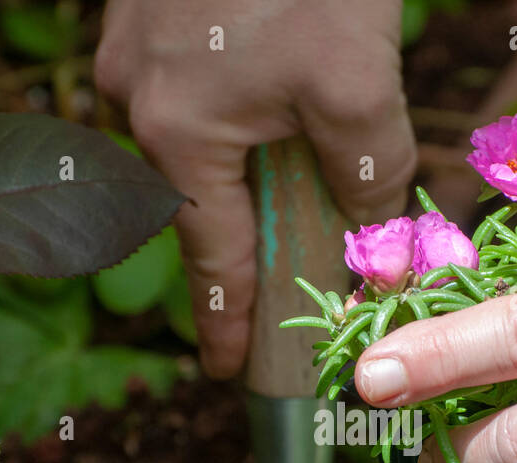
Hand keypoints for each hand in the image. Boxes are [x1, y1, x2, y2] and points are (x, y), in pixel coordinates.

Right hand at [96, 0, 415, 377]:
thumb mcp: (354, 84)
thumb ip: (365, 178)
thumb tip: (380, 254)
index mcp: (174, 133)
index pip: (210, 260)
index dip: (228, 323)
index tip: (230, 372)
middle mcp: (137, 99)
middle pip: (203, 203)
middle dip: (249, 242)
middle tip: (288, 281)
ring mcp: (136, 50)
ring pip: (201, 146)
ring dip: (251, 173)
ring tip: (300, 179)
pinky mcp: (153, 13)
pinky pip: (197, 93)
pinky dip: (241, 119)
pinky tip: (279, 103)